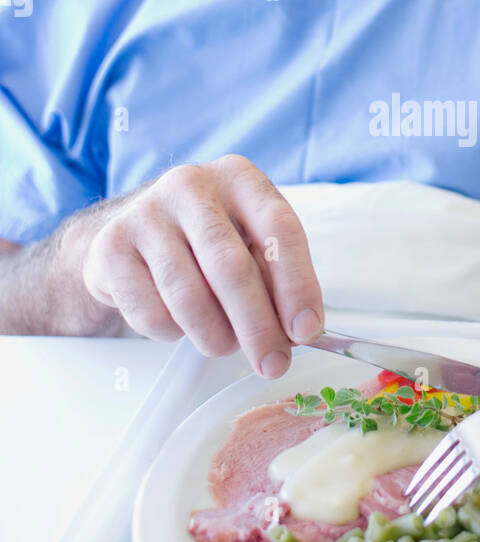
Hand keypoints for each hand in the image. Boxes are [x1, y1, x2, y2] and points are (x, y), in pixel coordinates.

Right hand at [79, 155, 323, 376]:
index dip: (297, 284)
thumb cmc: (205, 240)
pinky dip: (174, 334)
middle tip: (273, 364)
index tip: (306, 330)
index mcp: (238, 177)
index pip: (279, 228)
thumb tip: (299, 330)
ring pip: (189, 297)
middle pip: (231, 267)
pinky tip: (179, 321)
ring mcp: (145, 214)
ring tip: (224, 344)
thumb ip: (276, 278)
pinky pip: (151, 314)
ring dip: (215, 337)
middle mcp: (190, 185)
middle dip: (258, 327)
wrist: (130, 230)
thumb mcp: (249, 241)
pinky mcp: (111, 248)